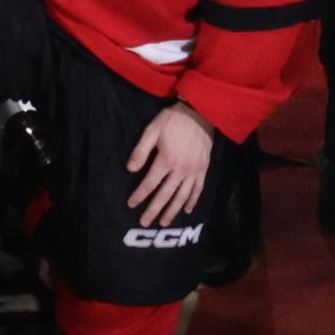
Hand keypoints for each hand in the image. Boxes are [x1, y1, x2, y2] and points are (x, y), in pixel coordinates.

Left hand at [124, 105, 218, 231]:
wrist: (200, 112)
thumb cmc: (173, 120)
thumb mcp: (152, 130)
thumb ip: (141, 150)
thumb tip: (130, 169)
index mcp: (166, 160)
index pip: (150, 183)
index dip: (140, 195)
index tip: (131, 204)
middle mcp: (181, 170)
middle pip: (165, 194)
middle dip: (154, 210)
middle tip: (144, 222)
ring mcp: (194, 171)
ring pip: (182, 196)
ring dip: (172, 211)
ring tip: (164, 222)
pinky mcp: (203, 169)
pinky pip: (198, 189)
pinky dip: (192, 201)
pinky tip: (187, 211)